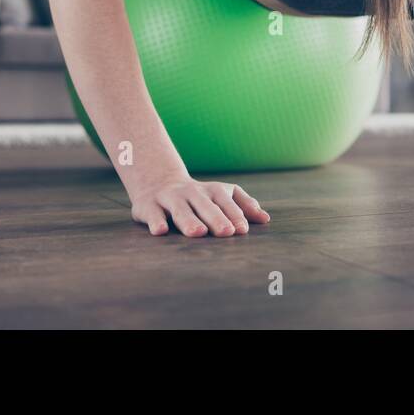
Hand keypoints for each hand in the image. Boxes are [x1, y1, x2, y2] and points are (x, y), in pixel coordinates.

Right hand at [128, 175, 270, 236]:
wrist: (158, 182)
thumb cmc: (198, 196)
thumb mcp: (221, 194)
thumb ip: (243, 205)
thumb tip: (265, 219)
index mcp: (211, 191)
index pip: (225, 202)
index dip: (234, 215)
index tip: (242, 230)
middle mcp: (191, 193)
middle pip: (205, 206)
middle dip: (216, 218)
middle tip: (227, 232)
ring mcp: (169, 199)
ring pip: (180, 210)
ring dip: (189, 221)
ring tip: (198, 233)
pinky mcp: (148, 207)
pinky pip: (153, 214)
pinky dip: (156, 221)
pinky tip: (161, 231)